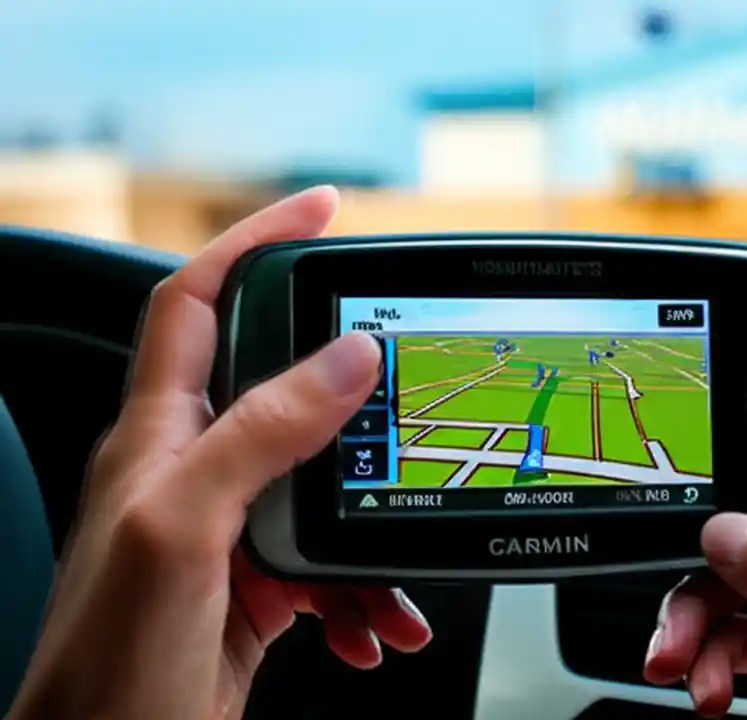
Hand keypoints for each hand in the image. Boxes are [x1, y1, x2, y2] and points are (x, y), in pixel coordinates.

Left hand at [8, 187, 431, 719]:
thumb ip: (262, 436)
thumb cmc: (110, 658)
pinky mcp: (259, 586)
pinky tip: (374, 628)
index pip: (199, 301)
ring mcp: (230, 528)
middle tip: (412, 402)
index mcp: (161, 432)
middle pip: (288, 392)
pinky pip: (333, 566)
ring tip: (393, 585)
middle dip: (356, 405)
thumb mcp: (187, 531)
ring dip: (372, 535)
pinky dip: (365, 594)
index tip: (322, 212)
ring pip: (327, 491)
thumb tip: (346, 359)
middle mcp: (195, 468)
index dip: (255, 242)